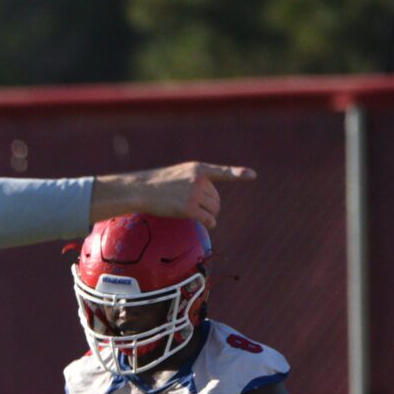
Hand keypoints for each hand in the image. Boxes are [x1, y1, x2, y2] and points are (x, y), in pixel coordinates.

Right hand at [104, 161, 254, 229]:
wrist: (141, 190)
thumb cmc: (158, 183)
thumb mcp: (180, 174)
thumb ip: (197, 180)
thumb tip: (211, 202)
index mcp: (198, 169)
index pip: (222, 172)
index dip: (238, 173)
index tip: (253, 175)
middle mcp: (199, 180)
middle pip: (217, 198)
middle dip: (211, 205)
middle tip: (196, 207)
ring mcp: (194, 194)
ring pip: (214, 209)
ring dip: (209, 215)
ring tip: (196, 213)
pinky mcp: (188, 208)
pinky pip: (208, 219)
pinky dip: (210, 223)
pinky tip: (208, 224)